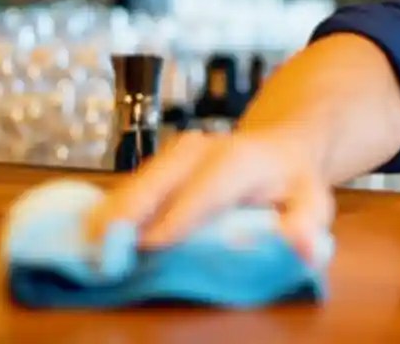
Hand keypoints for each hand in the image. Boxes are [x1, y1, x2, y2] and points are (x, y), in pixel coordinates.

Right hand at [86, 129, 334, 264]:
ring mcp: (172, 155)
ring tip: (87, 249)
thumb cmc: (292, 182)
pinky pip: (129, 191)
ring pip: (134, 184)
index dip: (178, 218)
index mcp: (238, 159)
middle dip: (128, 214)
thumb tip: (304, 248)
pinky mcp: (156, 166)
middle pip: (156, 180)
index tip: (152, 246)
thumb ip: (306, 225)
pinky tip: (93, 239)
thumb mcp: (312, 202)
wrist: (279, 148)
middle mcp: (199, 150)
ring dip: (110, 217)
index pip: (205, 190)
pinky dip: (111, 215)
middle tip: (102, 251)